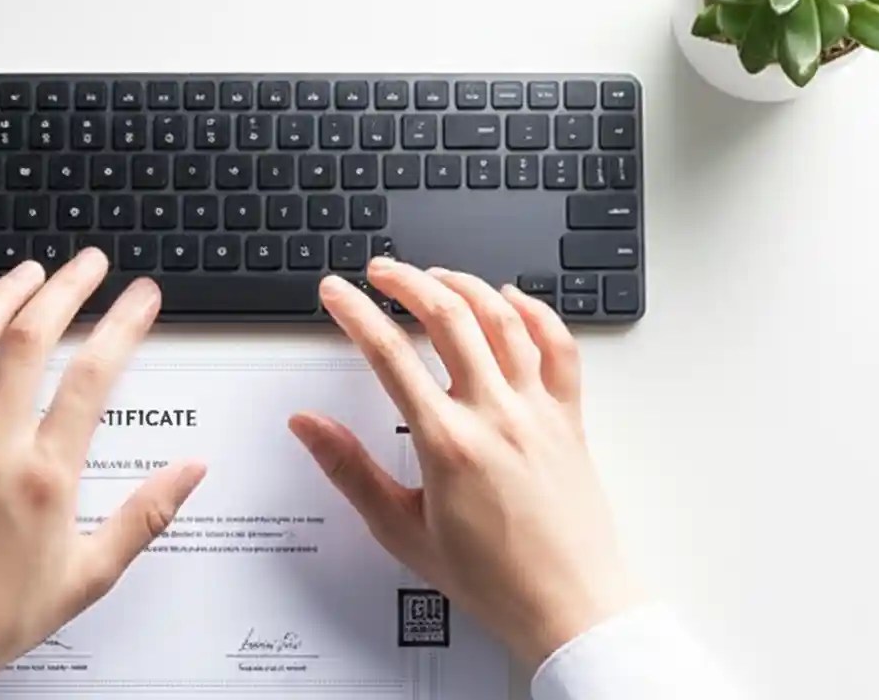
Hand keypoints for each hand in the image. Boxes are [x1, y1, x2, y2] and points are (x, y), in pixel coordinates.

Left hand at [0, 253, 204, 696]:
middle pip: (30, 341)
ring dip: (4, 297)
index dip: (122, 325)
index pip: (91, 377)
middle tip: (90, 263)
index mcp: (46, 477)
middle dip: (65, 288)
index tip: (141, 298)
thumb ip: (146, 516)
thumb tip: (191, 472)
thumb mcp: (93, 573)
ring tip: (32, 271)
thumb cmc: (3, 612)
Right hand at [290, 257, 638, 668]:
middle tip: (380, 272)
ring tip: (435, 276)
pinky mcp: (570, 418)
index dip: (355, 314)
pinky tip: (513, 301)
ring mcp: (538, 411)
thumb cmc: (492, 580)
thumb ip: (350, 470)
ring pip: (503, 320)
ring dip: (465, 286)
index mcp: (448, 443)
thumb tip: (308, 426)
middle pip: (448, 318)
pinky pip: (559, 347)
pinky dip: (536, 313)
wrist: (569, 606)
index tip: (336, 293)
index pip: (390, 356)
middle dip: (407, 281)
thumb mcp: (401, 531)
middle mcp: (496, 415)